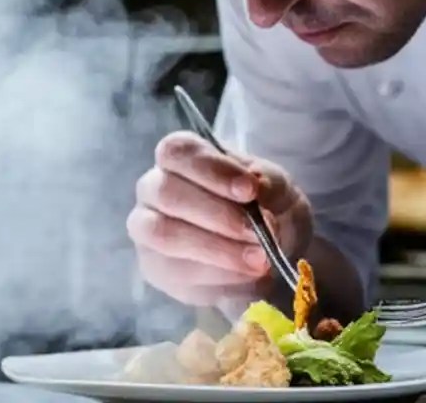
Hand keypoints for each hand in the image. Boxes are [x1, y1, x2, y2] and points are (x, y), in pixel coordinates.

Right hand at [127, 131, 313, 308]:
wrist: (268, 251)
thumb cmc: (265, 207)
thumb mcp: (278, 189)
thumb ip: (269, 184)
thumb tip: (257, 186)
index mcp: (180, 157)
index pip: (178, 151)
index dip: (211, 169)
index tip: (250, 189)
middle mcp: (154, 189)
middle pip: (167, 193)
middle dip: (217, 214)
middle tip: (257, 232)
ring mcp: (148, 230)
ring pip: (165, 234)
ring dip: (216, 248)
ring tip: (258, 258)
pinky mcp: (156, 269)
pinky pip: (178, 272)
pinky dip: (219, 275)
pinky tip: (247, 275)